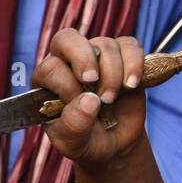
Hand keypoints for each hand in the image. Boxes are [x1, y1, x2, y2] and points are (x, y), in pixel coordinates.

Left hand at [33, 29, 146, 167]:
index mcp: (47, 81)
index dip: (67, 84)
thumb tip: (89, 100)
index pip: (51, 68)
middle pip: (67, 38)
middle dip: (83, 58)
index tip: (83, 103)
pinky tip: (132, 85)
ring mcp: (96, 57)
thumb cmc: (84, 141)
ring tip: (112, 98)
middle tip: (93, 81)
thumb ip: (74, 125)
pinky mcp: (123, 59)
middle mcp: (68, 63)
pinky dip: (135, 63)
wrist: (112, 144)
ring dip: (113, 72)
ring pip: (104, 44)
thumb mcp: (72, 143)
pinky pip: (129, 45)